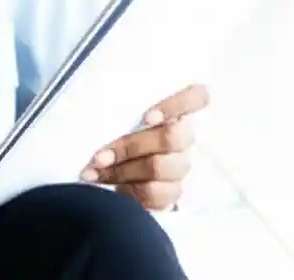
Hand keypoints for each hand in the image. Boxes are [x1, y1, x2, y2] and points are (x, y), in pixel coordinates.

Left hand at [80, 84, 209, 210]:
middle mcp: (184, 136)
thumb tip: (100, 101)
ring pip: (162, 168)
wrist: (106, 171)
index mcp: (175, 109)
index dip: (178, 105)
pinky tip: (114, 191)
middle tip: (98, 157)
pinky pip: (160, 197)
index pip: (197, 97)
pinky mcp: (173, 193)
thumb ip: (119, 106)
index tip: (147, 117)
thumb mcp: (116, 115)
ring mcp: (181, 165)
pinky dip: (133, 194)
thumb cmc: (112, 132)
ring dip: (123, 172)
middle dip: (130, 147)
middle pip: (172, 137)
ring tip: (96, 174)